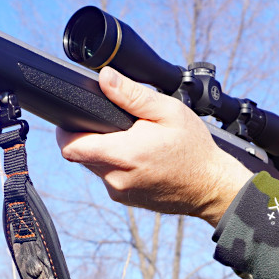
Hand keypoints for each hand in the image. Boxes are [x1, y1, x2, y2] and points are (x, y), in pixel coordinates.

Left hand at [56, 66, 252, 226]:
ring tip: (135, 143)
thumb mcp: (169, 112)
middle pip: (81, 155)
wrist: (212, 187)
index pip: (70, 146)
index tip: (77, 119)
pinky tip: (143, 160)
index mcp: (124, 154)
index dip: (66, 130)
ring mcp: (121, 192)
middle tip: (118, 127)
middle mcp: (117, 178)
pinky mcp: (128, 200)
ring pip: (96, 167)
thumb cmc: (194, 149)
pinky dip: (120, 168)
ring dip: (107, 153)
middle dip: (92, 138)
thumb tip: (105, 78)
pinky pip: (112, 179)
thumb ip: (133, 95)